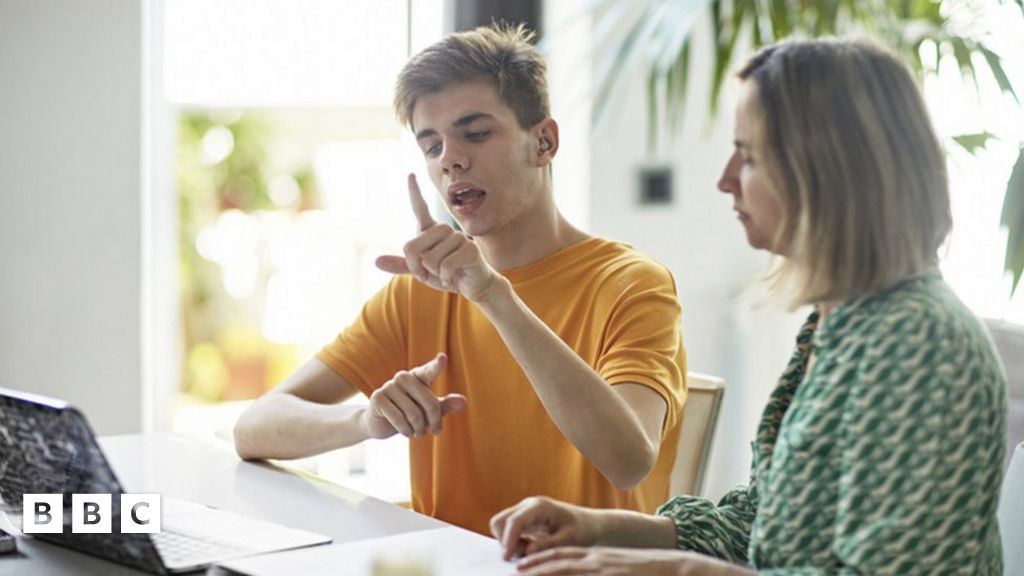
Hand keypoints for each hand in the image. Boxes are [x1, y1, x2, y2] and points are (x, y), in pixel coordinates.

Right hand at [359, 353, 467, 438]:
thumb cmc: (410, 413)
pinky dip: (406, 431)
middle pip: (429, 403)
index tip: (443, 358)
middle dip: (435, 422)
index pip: (429, 370)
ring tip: (418, 433)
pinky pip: (399, 419)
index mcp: (418, 376)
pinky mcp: (378, 398)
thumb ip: (446, 405)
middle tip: (436, 432)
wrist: (380, 423)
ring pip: (414, 414)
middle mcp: (403, 377)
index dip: (437, 365)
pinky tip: (407, 432)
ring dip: (419, 429)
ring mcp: (389, 386)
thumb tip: (464, 401)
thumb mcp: (430, 410)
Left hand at [376, 174, 501, 302]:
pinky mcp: (470, 249)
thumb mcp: (422, 271)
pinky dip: (445, 277)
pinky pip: (445, 266)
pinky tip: (454, 277)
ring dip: (434, 274)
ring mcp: (458, 238)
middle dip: (417, 267)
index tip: (410, 175)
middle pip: (413, 246)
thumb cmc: (446, 275)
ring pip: (430, 259)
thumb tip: (376, 261)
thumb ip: (402, 265)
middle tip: (431, 273)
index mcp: (431, 231)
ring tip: (446, 274)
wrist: (472, 287)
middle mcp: (444, 230)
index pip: (420, 208)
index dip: (414, 191)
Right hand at [491, 496, 601, 560]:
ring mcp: (525, 511)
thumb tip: (526, 552)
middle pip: (500, 520)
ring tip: (531, 551)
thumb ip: (547, 546)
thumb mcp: (569, 540)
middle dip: (506, 541)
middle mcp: (528, 505)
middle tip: (524, 555)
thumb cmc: (582, 531)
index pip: (515, 521)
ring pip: (502, 525)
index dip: (508, 540)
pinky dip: (514, 542)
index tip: (507, 558)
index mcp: (540, 506)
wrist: (589, 524)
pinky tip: (531, 548)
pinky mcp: (524, 519)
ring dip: (510, 542)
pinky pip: (509, 530)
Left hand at [516, 547, 752, 575]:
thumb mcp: (621, 570)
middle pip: (562, 560)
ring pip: (570, 567)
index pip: (566, 557)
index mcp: (601, 558)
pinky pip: (584, 575)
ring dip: (546, 569)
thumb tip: (587, 572)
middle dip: (538, 564)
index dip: (544, 560)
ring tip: (524, 573)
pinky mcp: (615, 573)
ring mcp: (607, 567)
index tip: (524, 565)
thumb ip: (604, 570)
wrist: (681, 568)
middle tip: (516, 569)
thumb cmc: (652, 573)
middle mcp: (600, 560)